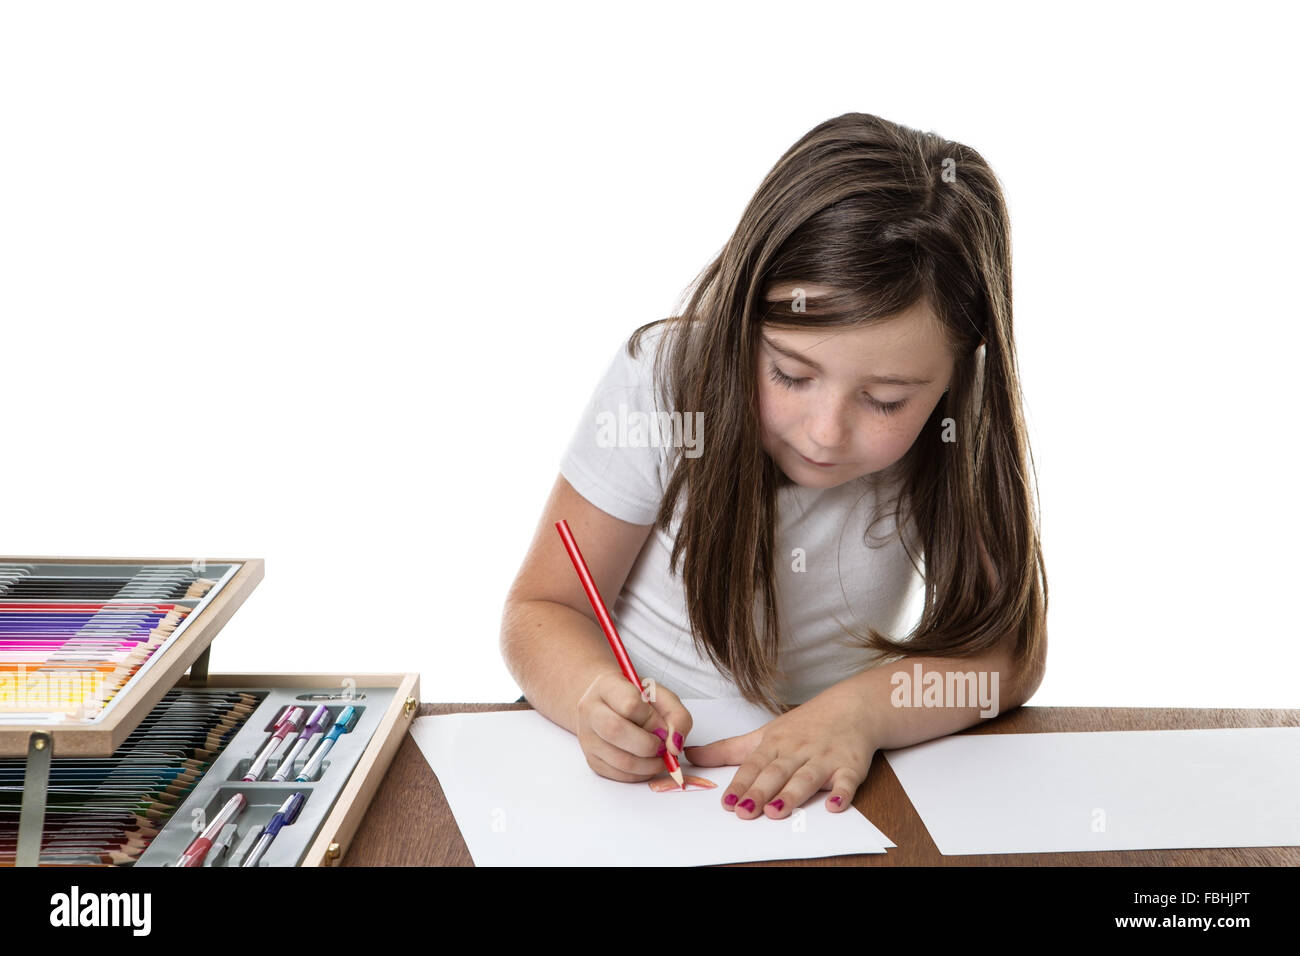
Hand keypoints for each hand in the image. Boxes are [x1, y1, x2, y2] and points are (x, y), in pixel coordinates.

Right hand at [576, 670, 693, 781]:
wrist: (612, 705)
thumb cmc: (639, 700)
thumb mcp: (663, 697)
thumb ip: (677, 717)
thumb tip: (674, 746)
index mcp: (606, 686)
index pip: (629, 704)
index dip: (652, 720)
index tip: (663, 727)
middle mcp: (590, 710)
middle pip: (616, 731)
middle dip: (649, 745)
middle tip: (663, 747)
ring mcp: (587, 737)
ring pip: (619, 759)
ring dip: (649, 765)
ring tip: (660, 757)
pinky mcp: (591, 759)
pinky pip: (618, 775)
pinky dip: (640, 774)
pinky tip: (648, 763)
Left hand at [683, 684, 875, 818]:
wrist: (851, 707)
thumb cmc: (804, 724)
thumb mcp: (764, 733)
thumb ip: (728, 750)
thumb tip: (691, 755)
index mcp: (775, 743)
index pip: (753, 766)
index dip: (740, 784)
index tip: (726, 803)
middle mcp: (797, 750)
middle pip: (776, 772)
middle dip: (760, 792)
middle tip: (745, 811)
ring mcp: (824, 758)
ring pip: (806, 777)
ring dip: (793, 794)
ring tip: (777, 811)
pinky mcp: (850, 766)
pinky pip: (847, 781)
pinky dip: (842, 793)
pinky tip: (834, 806)